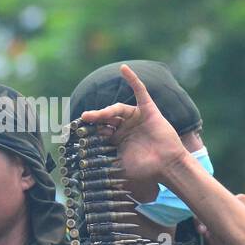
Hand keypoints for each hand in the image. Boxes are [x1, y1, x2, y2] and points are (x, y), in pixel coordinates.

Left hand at [78, 64, 187, 182]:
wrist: (166, 166)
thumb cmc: (144, 170)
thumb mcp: (118, 167)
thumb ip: (104, 166)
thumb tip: (86, 176)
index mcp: (117, 139)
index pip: (100, 129)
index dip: (91, 128)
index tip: (78, 131)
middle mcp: (125, 126)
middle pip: (107, 118)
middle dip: (96, 118)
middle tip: (85, 118)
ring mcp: (137, 117)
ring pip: (118, 108)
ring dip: (107, 109)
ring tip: (98, 114)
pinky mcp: (148, 110)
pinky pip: (141, 92)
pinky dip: (133, 79)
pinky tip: (123, 69)